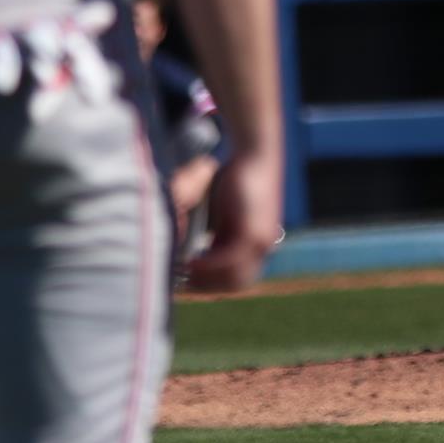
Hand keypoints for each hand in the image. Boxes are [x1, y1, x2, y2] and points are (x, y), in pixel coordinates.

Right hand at [183, 154, 283, 294]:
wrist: (256, 156)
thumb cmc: (234, 181)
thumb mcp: (222, 215)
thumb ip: (212, 234)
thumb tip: (186, 252)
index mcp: (255, 246)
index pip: (236, 280)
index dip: (211, 285)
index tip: (187, 282)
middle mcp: (262, 247)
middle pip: (235, 283)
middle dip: (206, 286)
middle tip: (180, 280)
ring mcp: (260, 242)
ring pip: (233, 276)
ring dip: (205, 278)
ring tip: (182, 271)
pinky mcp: (253, 232)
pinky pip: (230, 259)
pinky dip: (209, 264)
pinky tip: (190, 261)